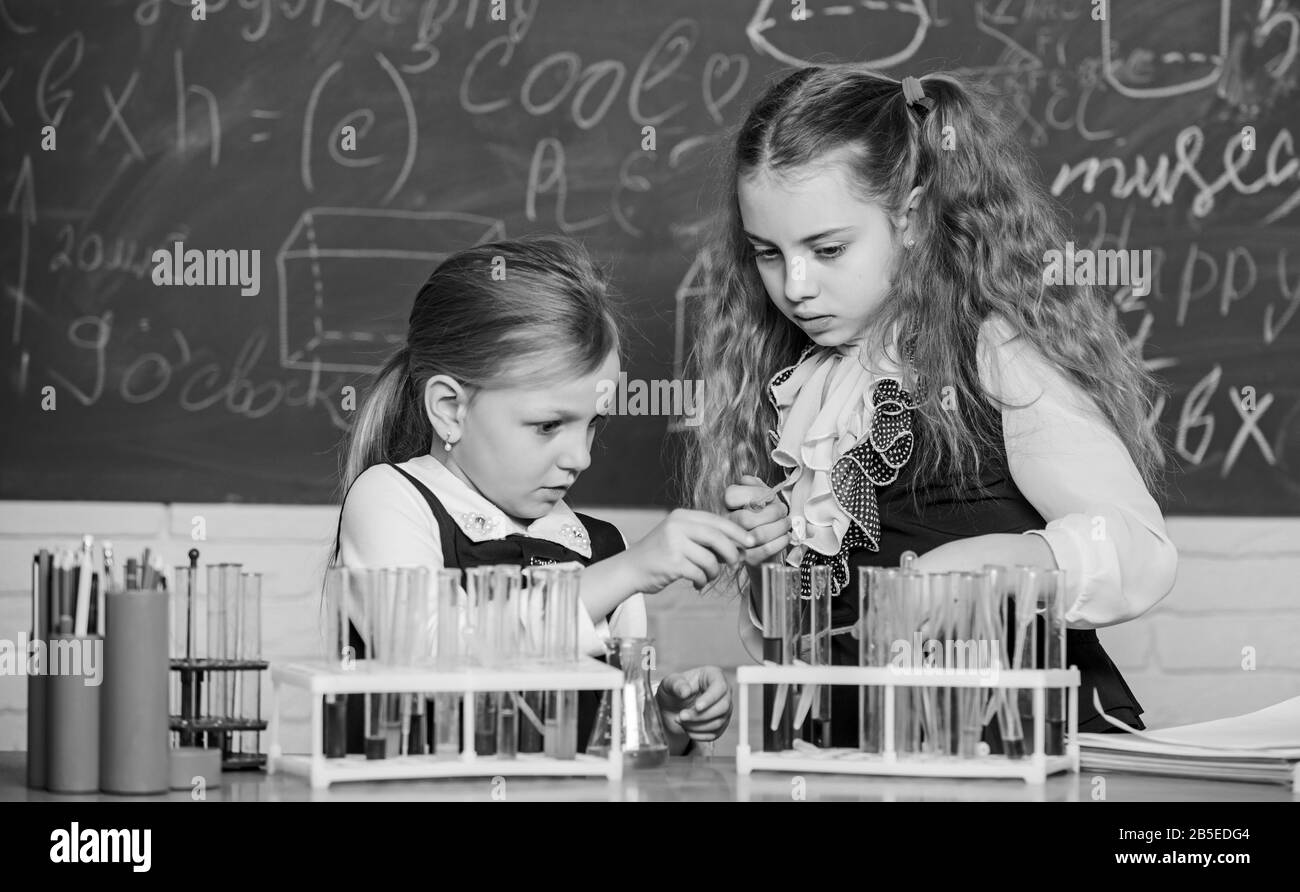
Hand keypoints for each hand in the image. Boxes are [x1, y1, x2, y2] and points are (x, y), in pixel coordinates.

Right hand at [624, 509, 752, 592]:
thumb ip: (705, 537)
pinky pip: (699, 574)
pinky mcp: (672, 563)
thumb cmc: (660, 554)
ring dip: (713, 572)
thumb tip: (739, 546)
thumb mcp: (680, 536)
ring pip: (710, 559)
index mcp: (681, 516)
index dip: (737, 532)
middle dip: (732, 552)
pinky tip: (697, 583)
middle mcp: (677, 526)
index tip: (751, 542)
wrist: (631, 569)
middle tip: (736, 563)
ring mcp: (673, 544)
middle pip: (717, 537)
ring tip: (706, 576)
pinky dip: (702, 582)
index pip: (716, 521)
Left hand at [656, 666, 732, 740]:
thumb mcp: (670, 683)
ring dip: (697, 726)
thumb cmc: (675, 689)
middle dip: (700, 716)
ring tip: (680, 720)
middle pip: (723, 707)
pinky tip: (687, 728)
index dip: (710, 698)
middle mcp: (724, 692)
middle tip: (681, 716)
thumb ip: (676, 684)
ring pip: (718, 722)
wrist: (674, 705)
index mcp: (714, 675)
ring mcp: (725, 709)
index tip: (697, 707)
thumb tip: (685, 691)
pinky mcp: (721, 724)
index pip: (720, 687)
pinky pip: (714, 734)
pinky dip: (698, 734)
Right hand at [724, 474, 790, 565]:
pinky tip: (785, 536)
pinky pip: (765, 550)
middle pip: (746, 518)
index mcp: (724, 506)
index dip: (754, 493)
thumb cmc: (760, 517)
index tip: (771, 495)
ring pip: (758, 535)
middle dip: (772, 512)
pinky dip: (781, 541)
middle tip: (783, 510)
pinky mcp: (747, 559)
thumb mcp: (756, 497)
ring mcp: (735, 543)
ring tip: (786, 523)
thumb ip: (754, 486)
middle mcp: (726, 525)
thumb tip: (754, 484)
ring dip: (780, 526)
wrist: (759, 547)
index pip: (731, 496)